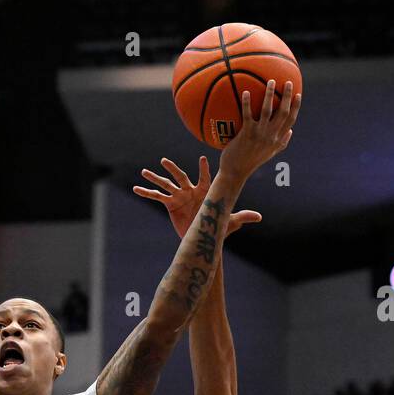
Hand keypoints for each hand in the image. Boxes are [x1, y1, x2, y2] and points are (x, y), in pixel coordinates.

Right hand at [134, 156, 262, 240]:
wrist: (201, 235)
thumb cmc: (215, 226)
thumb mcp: (228, 221)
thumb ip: (242, 216)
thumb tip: (259, 217)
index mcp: (204, 190)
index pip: (204, 177)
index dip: (203, 169)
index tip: (203, 159)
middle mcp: (190, 189)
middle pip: (180, 176)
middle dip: (172, 168)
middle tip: (164, 160)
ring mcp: (179, 196)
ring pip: (165, 184)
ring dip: (155, 177)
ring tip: (144, 171)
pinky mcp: (170, 204)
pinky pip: (156, 197)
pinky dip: (146, 193)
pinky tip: (135, 188)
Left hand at [219, 79, 300, 182]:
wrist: (235, 173)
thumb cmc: (250, 162)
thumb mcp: (269, 154)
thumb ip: (281, 143)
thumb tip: (291, 131)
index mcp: (277, 140)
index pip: (290, 121)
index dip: (296, 107)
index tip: (298, 94)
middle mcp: (271, 136)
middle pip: (283, 112)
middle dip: (286, 96)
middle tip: (287, 82)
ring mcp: (259, 135)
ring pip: (267, 111)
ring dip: (269, 94)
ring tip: (270, 81)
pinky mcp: (246, 134)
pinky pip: (247, 115)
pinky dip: (247, 103)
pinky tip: (245, 91)